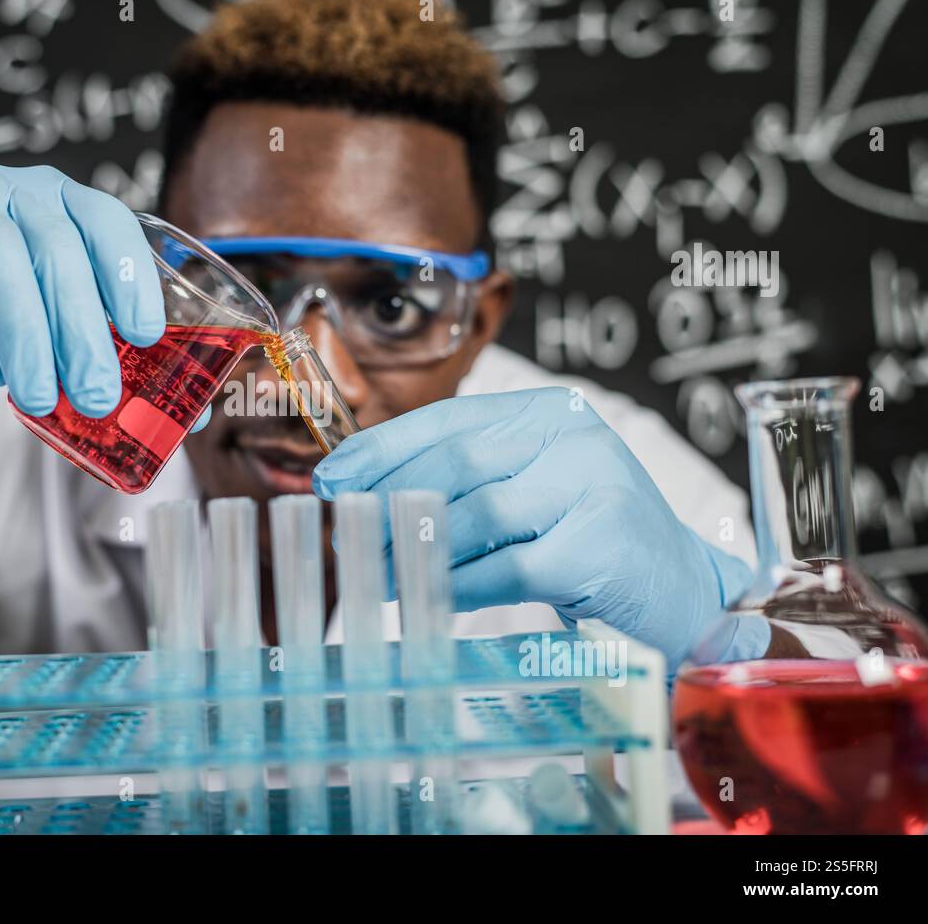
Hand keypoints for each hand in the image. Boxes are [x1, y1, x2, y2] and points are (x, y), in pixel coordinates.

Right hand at [0, 162, 163, 417]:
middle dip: (81, 328)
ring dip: (26, 334)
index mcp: (58, 202)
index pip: (106, 221)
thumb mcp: (50, 338)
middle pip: (56, 248)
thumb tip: (188, 421)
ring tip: (40, 397)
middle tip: (95, 394)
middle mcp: (7, 190)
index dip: (128, 275)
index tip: (145, 335)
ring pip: (0, 256)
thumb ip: (109, 361)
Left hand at [311, 388, 756, 668]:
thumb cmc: (587, 542)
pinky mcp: (603, 544)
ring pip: (477, 515)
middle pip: (455, 465)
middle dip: (389, 503)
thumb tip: (361, 496)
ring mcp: (595, 485)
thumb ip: (462, 485)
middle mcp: (574, 436)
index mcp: (547, 412)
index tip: (330, 480)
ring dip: (417, 550)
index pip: (446, 421)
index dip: (380, 451)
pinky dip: (460, 586)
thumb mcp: (526, 493)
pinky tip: (428, 598)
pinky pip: (508, 567)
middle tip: (344, 536)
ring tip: (377, 573)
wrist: (680, 592)